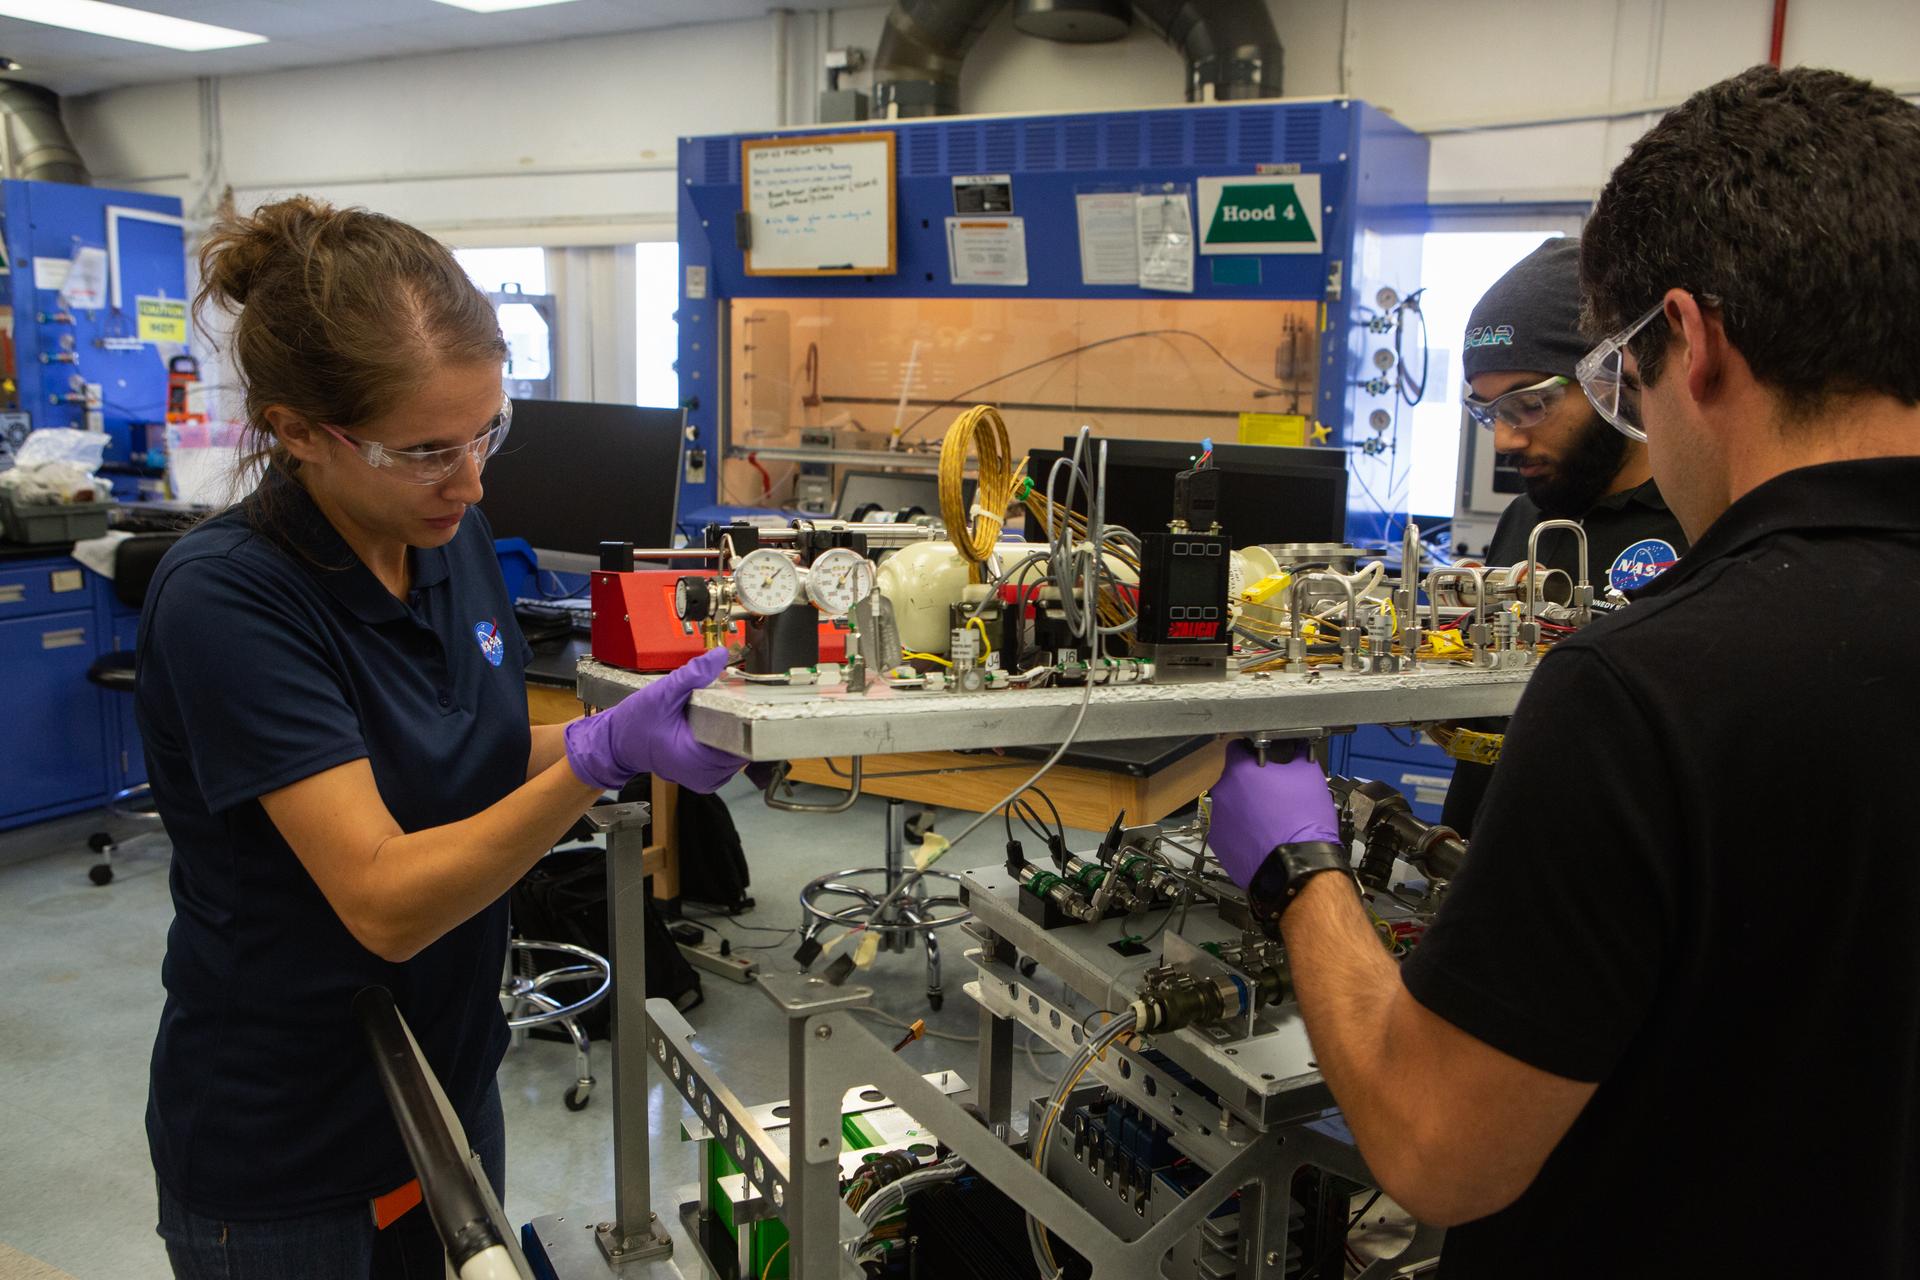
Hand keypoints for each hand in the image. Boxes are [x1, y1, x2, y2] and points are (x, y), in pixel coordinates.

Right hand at [564, 648, 746, 793]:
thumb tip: (719, 655)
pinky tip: (714, 727)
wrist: (617, 742)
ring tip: (716, 714)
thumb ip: (693, 674)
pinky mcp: (707, 776)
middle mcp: (705, 775)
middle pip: (745, 747)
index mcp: (696, 760)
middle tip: (722, 703)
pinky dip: (727, 741)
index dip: (744, 717)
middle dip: (739, 722)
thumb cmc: (635, 724)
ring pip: (740, 753)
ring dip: (734, 731)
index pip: (743, 743)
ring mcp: (707, 778)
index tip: (738, 699)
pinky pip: (728, 758)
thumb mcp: (663, 694)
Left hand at [1207, 741, 1340, 886]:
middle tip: (1274, 794)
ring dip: (1247, 808)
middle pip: (1235, 780)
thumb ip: (1294, 756)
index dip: (1252, 752)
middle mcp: (1222, 793)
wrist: (1297, 868)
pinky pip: (1230, 829)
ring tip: (1271, 819)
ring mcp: (1217, 820)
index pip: (1237, 748)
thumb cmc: (1303, 824)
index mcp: (1240, 771)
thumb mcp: (1309, 776)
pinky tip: (1262, 836)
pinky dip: (1242, 830)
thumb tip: (1293, 749)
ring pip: (1232, 805)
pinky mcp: (1219, 843)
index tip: (1261, 759)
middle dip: (1252, 784)